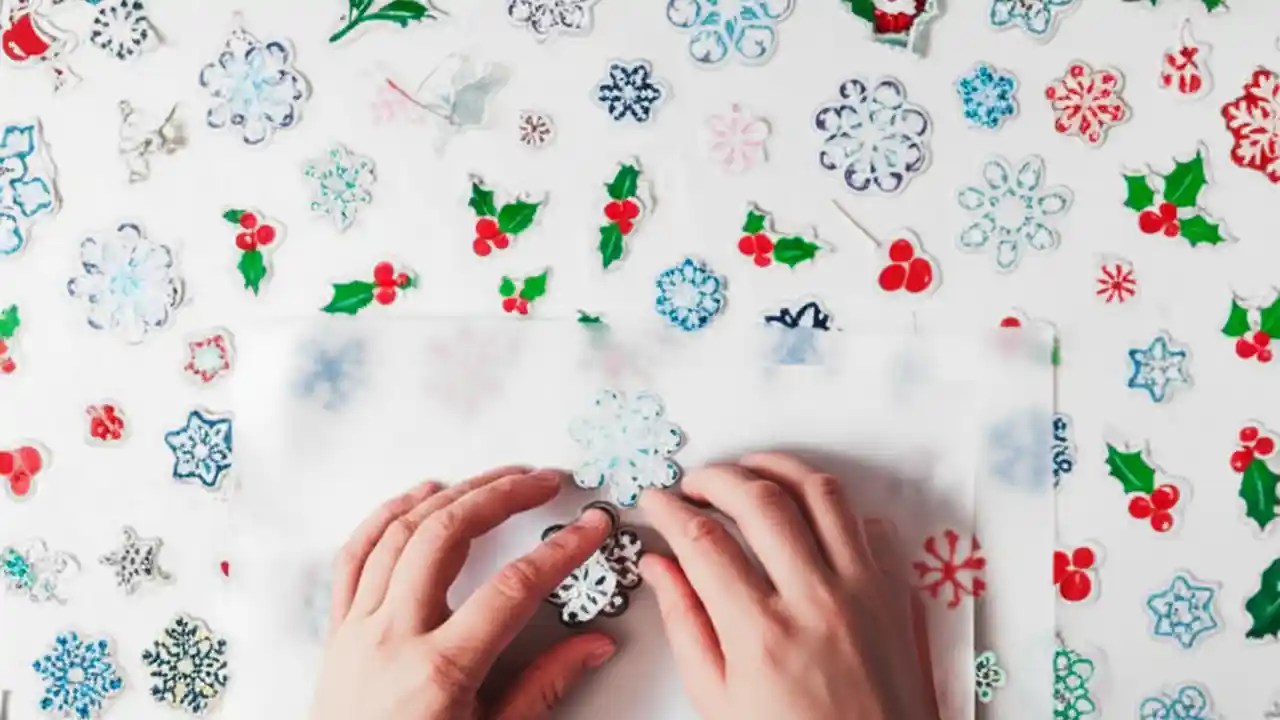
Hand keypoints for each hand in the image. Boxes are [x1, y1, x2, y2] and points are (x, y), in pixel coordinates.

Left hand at [311, 467, 617, 719]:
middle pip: (447, 536)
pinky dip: (384, 517)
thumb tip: (594, 645)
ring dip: (450, 494)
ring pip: (400, 534)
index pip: (513, 589)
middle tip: (542, 480)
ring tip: (493, 477)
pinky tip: (414, 497)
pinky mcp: (338, 633)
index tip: (590, 527)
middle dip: (500, 496)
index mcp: (440, 672)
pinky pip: (354, 557)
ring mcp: (358, 630)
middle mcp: (393, 639)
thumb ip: (543, 688)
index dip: (560, 551)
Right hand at [639, 453, 937, 719]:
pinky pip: (868, 523)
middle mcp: (816, 600)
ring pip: (820, 491)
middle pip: (759, 499)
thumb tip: (660, 566)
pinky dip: (835, 505)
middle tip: (694, 484)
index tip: (656, 501)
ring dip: (777, 468)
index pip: (703, 540)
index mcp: (761, 633)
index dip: (669, 509)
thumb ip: (686, 623)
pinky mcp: (894, 592)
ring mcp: (862, 590)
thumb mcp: (718, 699)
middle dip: (715, 477)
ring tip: (747, 472)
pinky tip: (807, 510)